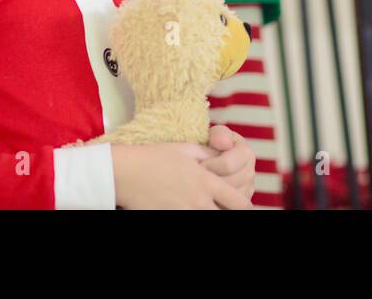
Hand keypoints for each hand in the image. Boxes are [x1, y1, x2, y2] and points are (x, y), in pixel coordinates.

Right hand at [112, 142, 253, 209]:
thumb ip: (209, 156)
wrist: (126, 172)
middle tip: (225, 208)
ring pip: (208, 219)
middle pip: (225, 216)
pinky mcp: (170, 218)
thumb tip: (222, 160)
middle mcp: (198, 200)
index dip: (245, 206)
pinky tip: (186, 208)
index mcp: (206, 181)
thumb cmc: (154, 156)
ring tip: (203, 206)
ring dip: (210, 213)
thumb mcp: (186, 149)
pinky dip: (191, 216)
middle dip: (228, 213)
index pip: (238, 201)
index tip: (245, 207)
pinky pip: (188, 221)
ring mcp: (184, 212)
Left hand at [200, 125, 255, 205]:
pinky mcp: (239, 203)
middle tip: (195, 176)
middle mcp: (250, 173)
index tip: (198, 163)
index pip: (227, 165)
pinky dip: (215, 202)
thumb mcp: (216, 134)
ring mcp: (246, 190)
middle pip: (228, 183)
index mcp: (247, 154)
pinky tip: (206, 194)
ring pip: (228, 198)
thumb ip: (220, 134)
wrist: (213, 157)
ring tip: (199, 184)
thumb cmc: (213, 144)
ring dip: (212, 192)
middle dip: (209, 179)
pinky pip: (227, 206)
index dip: (209, 165)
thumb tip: (223, 142)